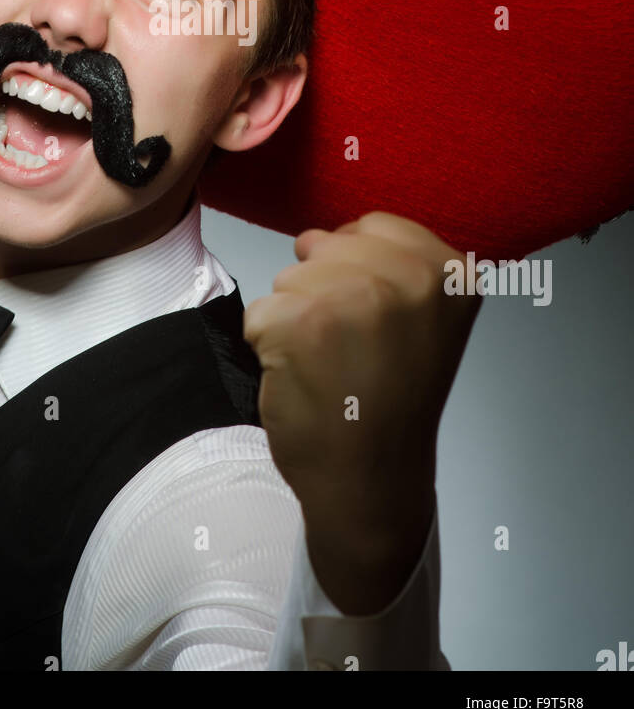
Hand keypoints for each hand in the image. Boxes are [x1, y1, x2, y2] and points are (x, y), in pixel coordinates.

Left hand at [242, 211, 480, 613]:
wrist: (372, 482)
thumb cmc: (391, 402)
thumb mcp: (422, 317)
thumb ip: (386, 264)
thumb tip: (311, 238)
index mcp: (449, 273)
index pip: (372, 227)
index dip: (356, 270)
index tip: (377, 324)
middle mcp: (408, 278)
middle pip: (327, 246)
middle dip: (323, 292)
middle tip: (351, 351)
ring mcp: (353, 297)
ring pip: (290, 277)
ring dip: (295, 318)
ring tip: (331, 365)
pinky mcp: (299, 322)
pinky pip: (260, 311)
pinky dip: (268, 344)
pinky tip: (303, 378)